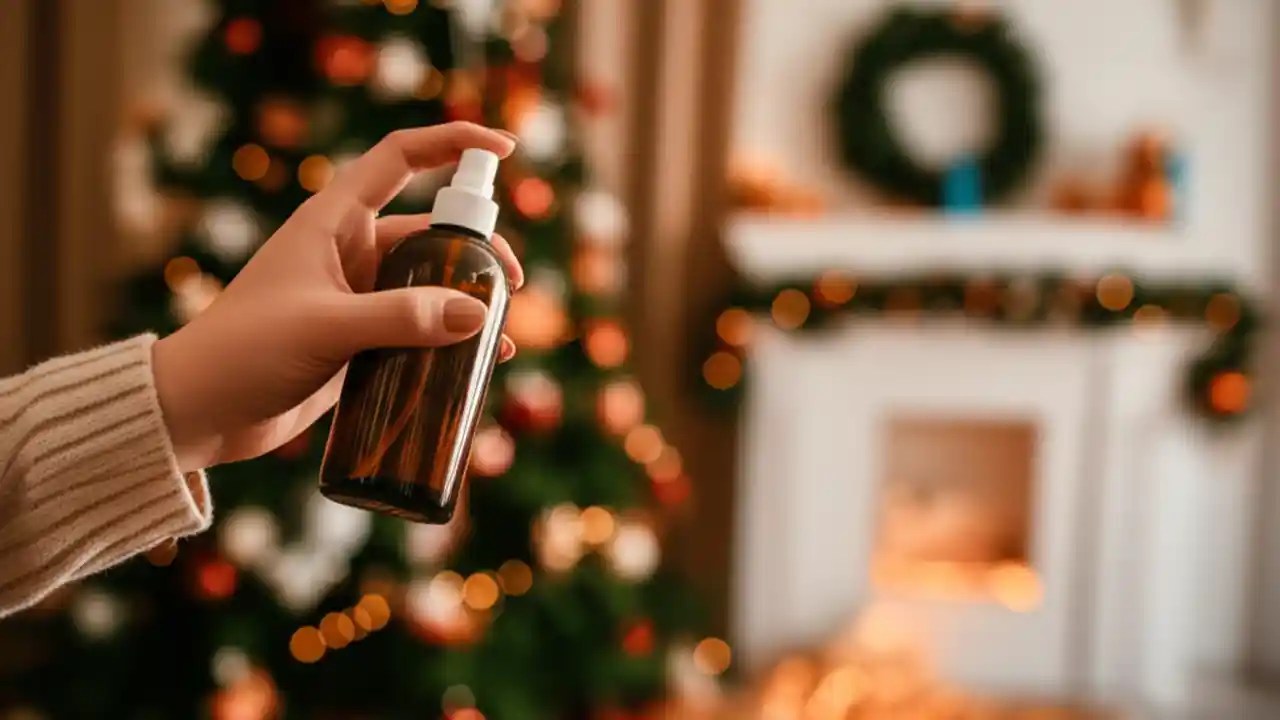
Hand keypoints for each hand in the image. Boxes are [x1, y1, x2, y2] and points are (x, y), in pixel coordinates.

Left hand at [153, 123, 524, 472]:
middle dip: (479, 252)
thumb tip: (478, 314)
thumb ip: (400, 318)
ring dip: (469, 305)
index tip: (505, 147)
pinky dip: (450, 345)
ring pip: (431, 288)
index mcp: (333, 222)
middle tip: (513, 286)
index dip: (451, 143)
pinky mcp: (359, 345)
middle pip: (432, 233)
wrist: (197, 413)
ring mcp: (357, 300)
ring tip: (503, 338)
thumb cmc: (244, 353)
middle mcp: (349, 252)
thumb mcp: (325, 328)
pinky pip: (419, 334)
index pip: (399, 159)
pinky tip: (477, 370)